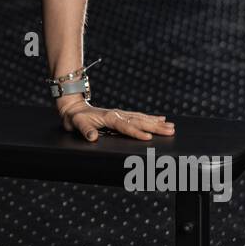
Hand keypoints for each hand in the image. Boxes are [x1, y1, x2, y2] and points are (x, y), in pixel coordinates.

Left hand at [58, 99, 174, 142]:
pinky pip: (139, 116)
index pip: (125, 126)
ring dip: (156, 123)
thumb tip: (93, 137)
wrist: (73, 107)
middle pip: (139, 121)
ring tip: (171, 127)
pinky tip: (161, 119)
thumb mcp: (77, 124)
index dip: (136, 132)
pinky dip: (151, 117)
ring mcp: (120, 114)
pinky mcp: (122, 115)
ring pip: (142, 118)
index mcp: (109, 117)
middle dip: (155, 127)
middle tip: (170, 131)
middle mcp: (117, 114)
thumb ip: (85, 130)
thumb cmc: (75, 118)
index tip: (148, 137)